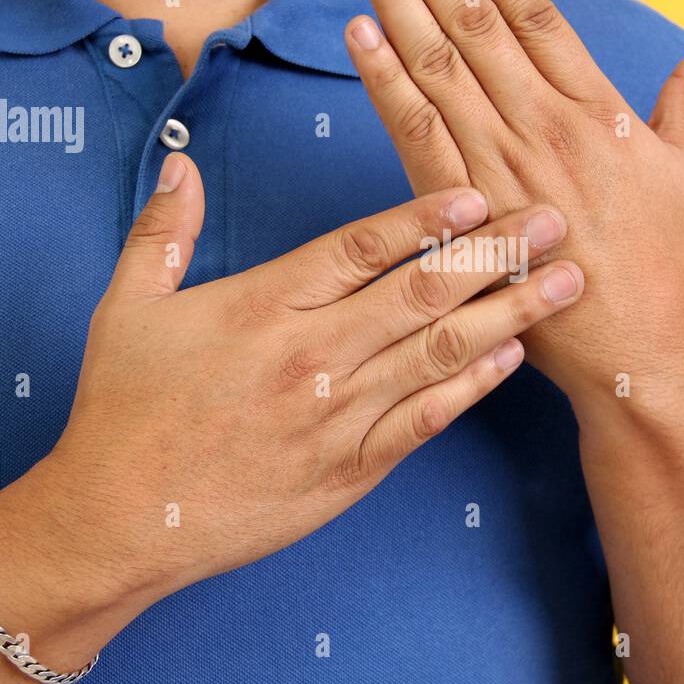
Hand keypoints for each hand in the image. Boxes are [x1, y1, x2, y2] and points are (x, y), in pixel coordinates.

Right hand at [36, 152, 582, 599]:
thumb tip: (180, 164)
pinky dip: (472, 388)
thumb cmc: (123, 411)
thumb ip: (161, 231)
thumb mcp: (127, 309)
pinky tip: (513, 359)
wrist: (119, 519)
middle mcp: (312, 356)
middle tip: (557, 223)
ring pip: (438, 353)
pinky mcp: (350, 469)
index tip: (483, 191)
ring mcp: (336, 416)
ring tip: (564, 286)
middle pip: (421, 293)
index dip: (429, 216)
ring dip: (509, 314)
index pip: (363, 247)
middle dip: (498, 254)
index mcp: (263, 306)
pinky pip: (425, 421)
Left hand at [342, 0, 683, 409]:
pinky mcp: (466, 212)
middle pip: (474, 26)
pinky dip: (385, 83)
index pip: (534, 19)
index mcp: (594, 110)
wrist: (634, 348)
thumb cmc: (658, 259)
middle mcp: (542, 127)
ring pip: (438, 68)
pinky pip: (417, 135)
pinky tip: (359, 34)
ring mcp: (500, 168)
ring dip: (395, 1)